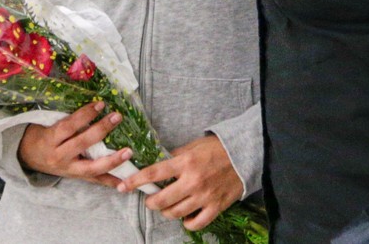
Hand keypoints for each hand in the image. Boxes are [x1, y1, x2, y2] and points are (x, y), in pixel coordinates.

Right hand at [17, 101, 130, 186]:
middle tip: (117, 117)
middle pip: (82, 144)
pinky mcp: (75, 178)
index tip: (100, 104)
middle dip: (101, 130)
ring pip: (91, 168)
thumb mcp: (47, 125)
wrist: (27, 158)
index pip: (69, 126)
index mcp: (50, 139)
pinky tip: (124, 181)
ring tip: (129, 151)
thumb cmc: (41, 135)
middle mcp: (58, 156)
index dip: (84, 115)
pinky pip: (94, 181)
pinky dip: (110, 181)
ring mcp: (67, 170)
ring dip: (112, 161)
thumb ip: (67, 119)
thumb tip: (93, 103)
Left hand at [118, 134, 241, 230]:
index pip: (154, 173)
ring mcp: (204, 196)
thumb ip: (175, 157)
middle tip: (150, 199)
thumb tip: (158, 164)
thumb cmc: (216, 148)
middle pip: (162, 199)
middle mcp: (193, 181)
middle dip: (150, 201)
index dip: (136, 181)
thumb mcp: (193, 146)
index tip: (124, 185)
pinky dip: (187, 222)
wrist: (244, 154)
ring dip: (166, 211)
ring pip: (176, 213)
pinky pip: (196, 223)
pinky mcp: (216, 206)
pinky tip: (185, 216)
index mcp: (185, 162)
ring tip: (166, 206)